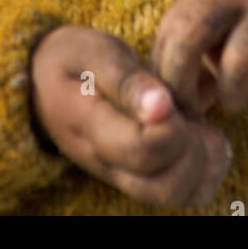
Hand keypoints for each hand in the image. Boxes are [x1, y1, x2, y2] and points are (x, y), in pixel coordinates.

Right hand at [29, 24, 232, 207]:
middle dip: (194, 151)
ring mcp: (125, 176)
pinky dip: (204, 169)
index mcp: (92, 130)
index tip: (170, 96)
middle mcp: (110, 165)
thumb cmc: (73, 59)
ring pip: (178, 196)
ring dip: (203, 162)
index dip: (173, 127)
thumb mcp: (93, 52)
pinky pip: (182, 193)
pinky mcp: (140, 176)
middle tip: (187, 113)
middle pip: (167, 189)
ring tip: (197, 123)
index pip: (144, 152)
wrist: (43, 81)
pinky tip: (199, 133)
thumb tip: (162, 106)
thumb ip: (127, 80)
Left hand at [148, 0, 247, 116]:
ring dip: (233, 97)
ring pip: (237, 67)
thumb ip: (180, 56)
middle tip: (196, 111)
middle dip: (184, 86)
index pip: (169, 32)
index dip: (166, 78)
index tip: (175, 104)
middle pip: (191, 37)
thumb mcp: (213, 35)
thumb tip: (154, 100)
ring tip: (239, 98)